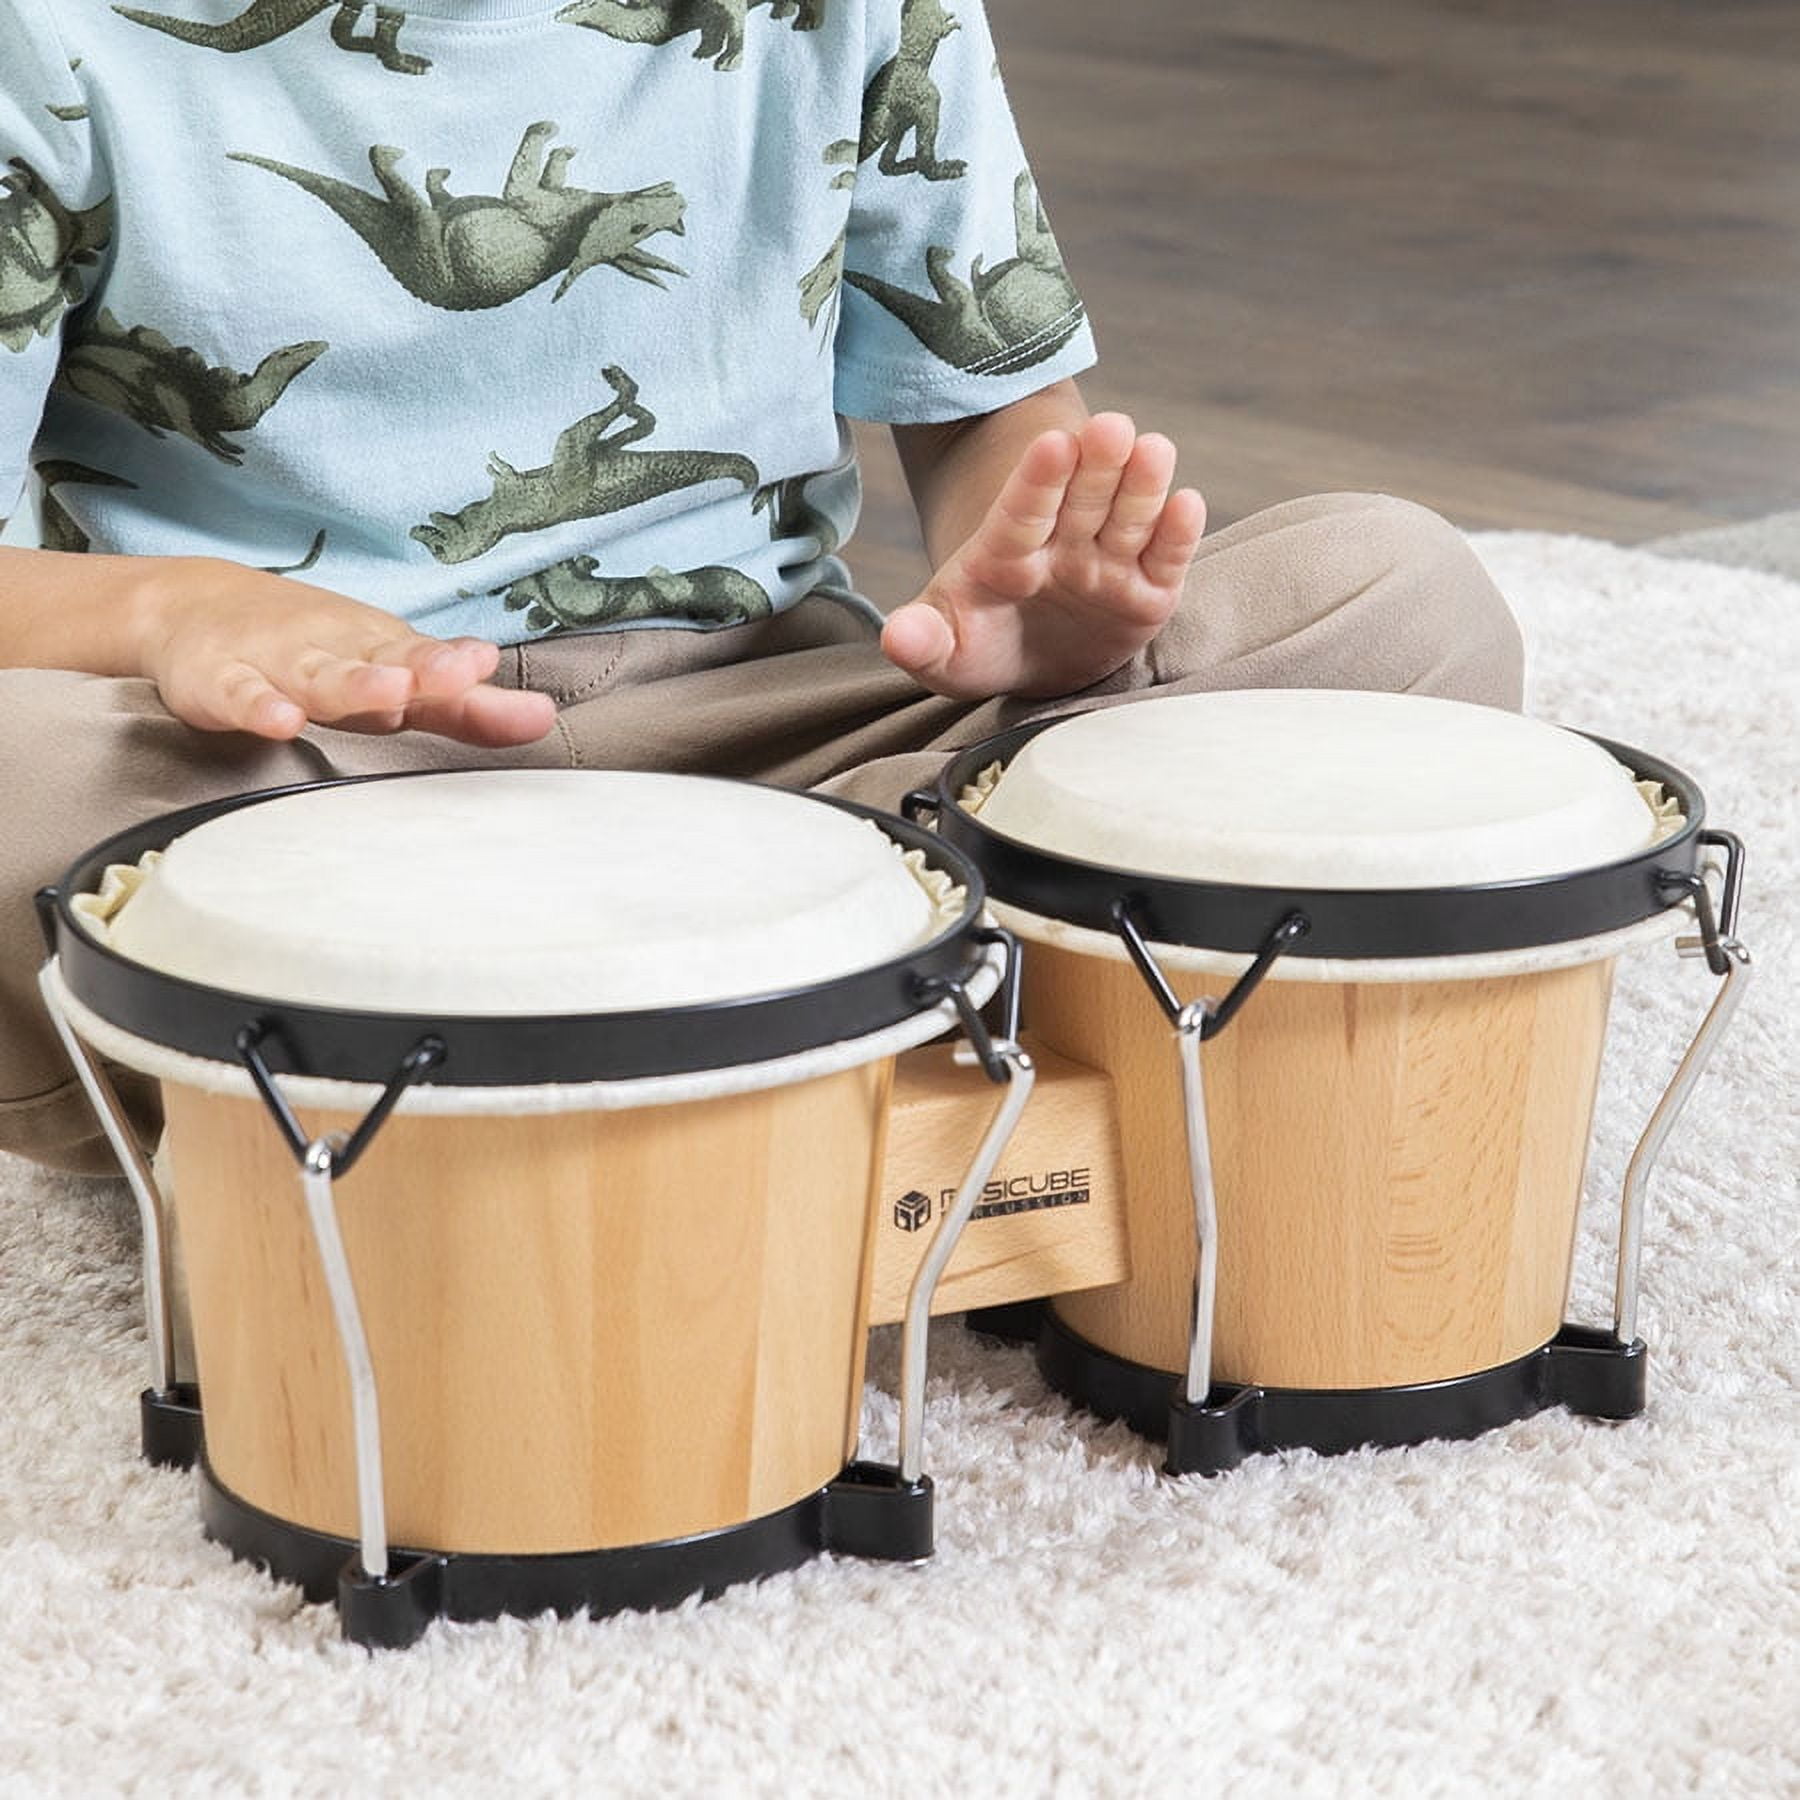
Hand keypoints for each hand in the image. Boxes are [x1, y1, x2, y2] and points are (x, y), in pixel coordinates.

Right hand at [134, 559, 556, 745]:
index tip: (490, 665)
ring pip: (319, 676)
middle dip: (425, 668)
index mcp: (383, 650)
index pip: (430, 661)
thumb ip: (465, 706)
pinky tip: (280, 720)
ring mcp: (279, 663)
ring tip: (390, 692)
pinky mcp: (221, 681)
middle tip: (463, 672)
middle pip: (385, 662)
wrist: (192, 607)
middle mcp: (338, 650)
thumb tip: (545, 717)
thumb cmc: (316, 649)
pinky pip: (240, 695)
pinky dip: (257, 707)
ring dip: (354, 683)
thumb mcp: (393, 671)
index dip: (459, 667)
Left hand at [881, 412, 1205, 699]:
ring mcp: (1107, 565)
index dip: (1036, 480)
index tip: (1050, 443)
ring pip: (1127, 518)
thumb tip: (897, 636)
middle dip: (1096, 465)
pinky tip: (1187, 502)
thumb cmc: (980, 647)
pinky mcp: (1149, 592)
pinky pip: (1165, 559)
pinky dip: (1178, 534)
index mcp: (1006, 553)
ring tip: (1153, 449)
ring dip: (1141, 485)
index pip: (1020, 512)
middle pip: (1081, 500)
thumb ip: (924, 640)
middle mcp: (1062, 547)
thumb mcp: (945, 652)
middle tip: (1108, 427)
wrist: (1029, 666)